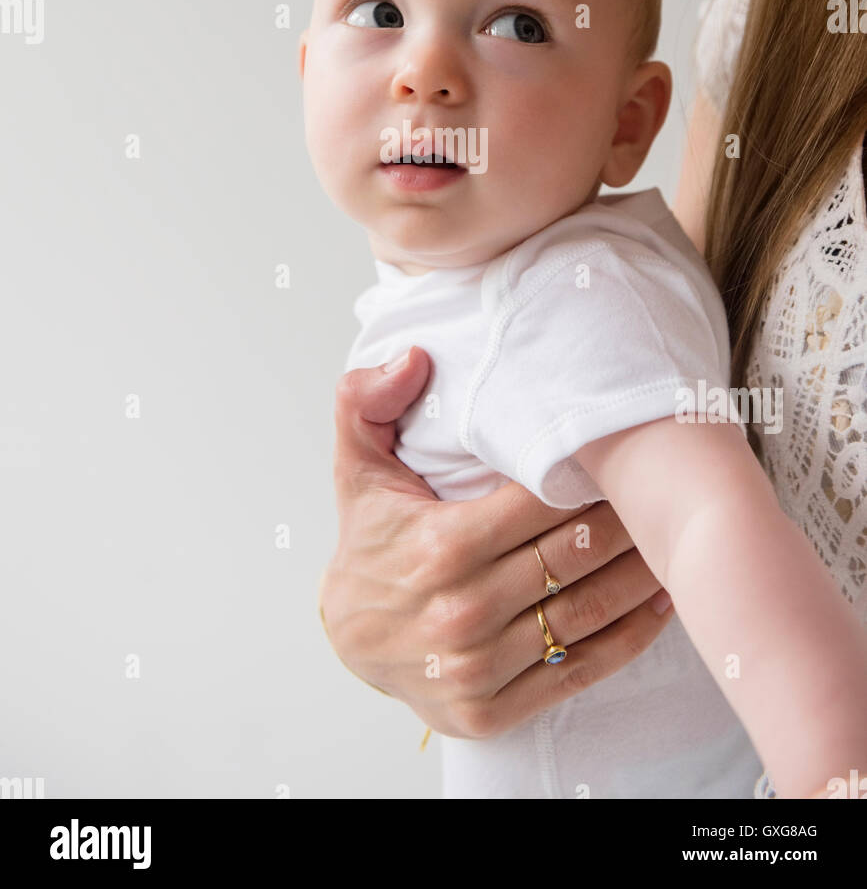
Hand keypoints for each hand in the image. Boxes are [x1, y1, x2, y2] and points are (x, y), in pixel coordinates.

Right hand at [319, 346, 673, 738]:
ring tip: (675, 540)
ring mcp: (478, 666)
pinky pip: (580, 669)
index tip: (624, 455)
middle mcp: (462, 610)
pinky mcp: (490, 709)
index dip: (589, 477)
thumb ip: (368, 397)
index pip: (542, 502)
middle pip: (575, 554)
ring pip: (587, 610)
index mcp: (440, 545)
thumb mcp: (357, 464)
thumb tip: (414, 355)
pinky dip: (630, 636)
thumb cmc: (370, 539)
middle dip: (628, 519)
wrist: (346, 636)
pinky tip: (658, 603)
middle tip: (666, 490)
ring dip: (639, 575)